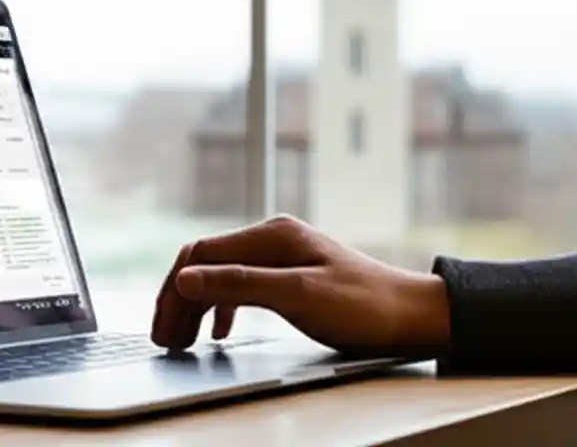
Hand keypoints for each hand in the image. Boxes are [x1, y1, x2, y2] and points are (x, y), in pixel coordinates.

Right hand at [150, 215, 451, 355]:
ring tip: (182, 339)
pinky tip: (219, 330)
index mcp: (272, 236)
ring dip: (196, 305)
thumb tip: (187, 279)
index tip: (163, 328)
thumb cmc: (365, 306)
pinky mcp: (292, 274)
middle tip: (164, 339)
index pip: (201, 254)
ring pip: (220, 275)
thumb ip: (240, 284)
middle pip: (205, 263)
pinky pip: (241, 285)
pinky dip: (221, 307)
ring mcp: (282, 256)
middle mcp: (273, 239)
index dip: (174, 290)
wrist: (413, 314)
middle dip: (178, 300)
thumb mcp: (298, 296)